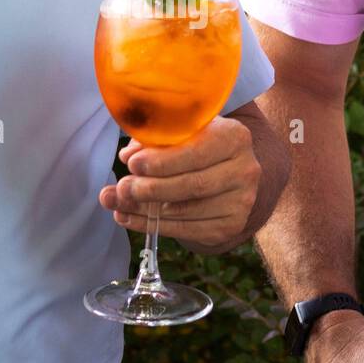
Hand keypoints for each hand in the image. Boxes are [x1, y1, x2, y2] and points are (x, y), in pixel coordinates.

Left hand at [99, 115, 261, 250]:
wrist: (226, 172)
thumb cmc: (196, 145)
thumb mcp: (180, 133)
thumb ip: (156, 140)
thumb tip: (129, 157)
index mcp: (235, 137)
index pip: (197, 152)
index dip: (162, 161)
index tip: (131, 164)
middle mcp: (246, 169)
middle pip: (194, 184)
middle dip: (152, 188)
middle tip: (122, 188)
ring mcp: (242, 201)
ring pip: (188, 211)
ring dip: (146, 210)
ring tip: (117, 204)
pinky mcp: (232, 225)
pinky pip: (188, 230)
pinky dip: (154, 226)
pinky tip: (129, 218)